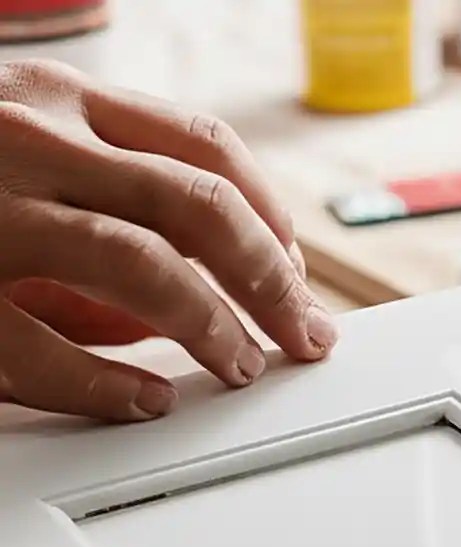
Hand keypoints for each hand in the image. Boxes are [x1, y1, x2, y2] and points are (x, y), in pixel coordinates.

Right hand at [0, 59, 338, 421]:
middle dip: (272, 277)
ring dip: (211, 324)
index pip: (205, 148)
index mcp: (52, 101)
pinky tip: (144, 400)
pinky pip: (36, 346)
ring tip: (242, 364)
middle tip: (302, 330)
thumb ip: (98, 205)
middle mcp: (23, 140)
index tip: (296, 269)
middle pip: (199, 206)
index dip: (271, 215)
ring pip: (140, 266)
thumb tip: (179, 299)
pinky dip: (106, 382)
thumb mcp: (14, 153)